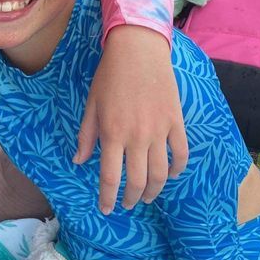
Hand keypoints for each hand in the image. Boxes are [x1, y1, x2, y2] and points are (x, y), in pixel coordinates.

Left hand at [74, 25, 187, 213]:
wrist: (138, 50)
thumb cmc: (109, 76)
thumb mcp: (91, 105)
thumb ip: (86, 136)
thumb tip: (79, 161)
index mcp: (112, 133)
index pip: (110, 177)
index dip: (107, 197)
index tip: (106, 209)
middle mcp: (136, 136)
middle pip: (137, 181)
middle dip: (131, 199)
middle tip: (127, 204)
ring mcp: (159, 130)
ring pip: (160, 173)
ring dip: (154, 190)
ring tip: (147, 196)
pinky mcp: (176, 122)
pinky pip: (180, 153)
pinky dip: (176, 169)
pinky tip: (169, 175)